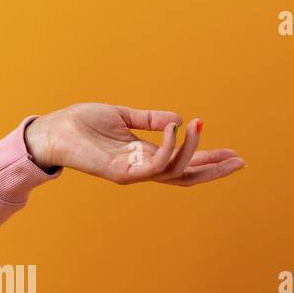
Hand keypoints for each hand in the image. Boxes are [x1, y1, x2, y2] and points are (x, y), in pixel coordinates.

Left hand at [25, 102, 245, 186]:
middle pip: (186, 175)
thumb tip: (178, 118)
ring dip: (193, 150)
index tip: (233, 154)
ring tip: (199, 126)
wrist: (53, 130)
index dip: (208, 158)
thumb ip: (148, 119)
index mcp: (142, 155)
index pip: (182, 162)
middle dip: (213, 169)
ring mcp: (132, 173)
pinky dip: (169, 148)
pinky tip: (175, 128)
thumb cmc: (81, 124)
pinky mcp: (121, 173)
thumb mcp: (121, 117)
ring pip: (174, 171)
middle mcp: (140, 167)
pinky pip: (154, 165)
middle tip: (240, 160)